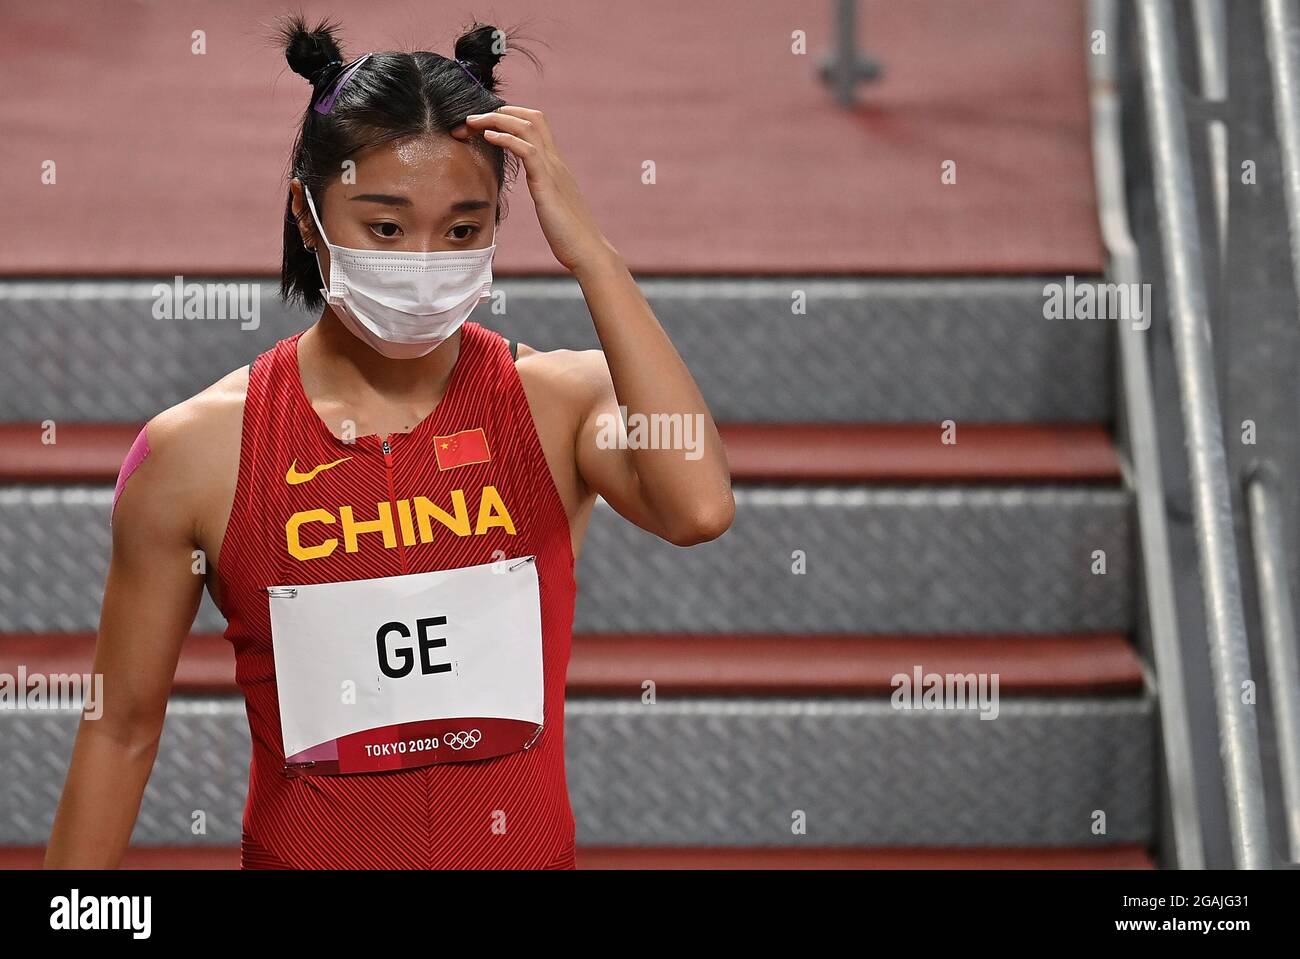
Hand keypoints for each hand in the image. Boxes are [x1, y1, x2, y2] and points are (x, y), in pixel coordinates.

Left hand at [459, 106, 616, 273]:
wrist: (587, 251)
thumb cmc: (569, 235)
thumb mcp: (553, 204)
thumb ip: (544, 189)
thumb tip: (537, 190)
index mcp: (556, 165)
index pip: (536, 125)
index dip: (510, 116)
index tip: (485, 123)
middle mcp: (556, 162)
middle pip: (531, 117)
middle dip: (499, 112)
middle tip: (471, 119)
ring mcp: (553, 170)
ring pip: (527, 127)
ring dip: (497, 120)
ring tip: (472, 122)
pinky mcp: (547, 184)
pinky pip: (527, 150)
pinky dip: (506, 138)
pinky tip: (489, 137)